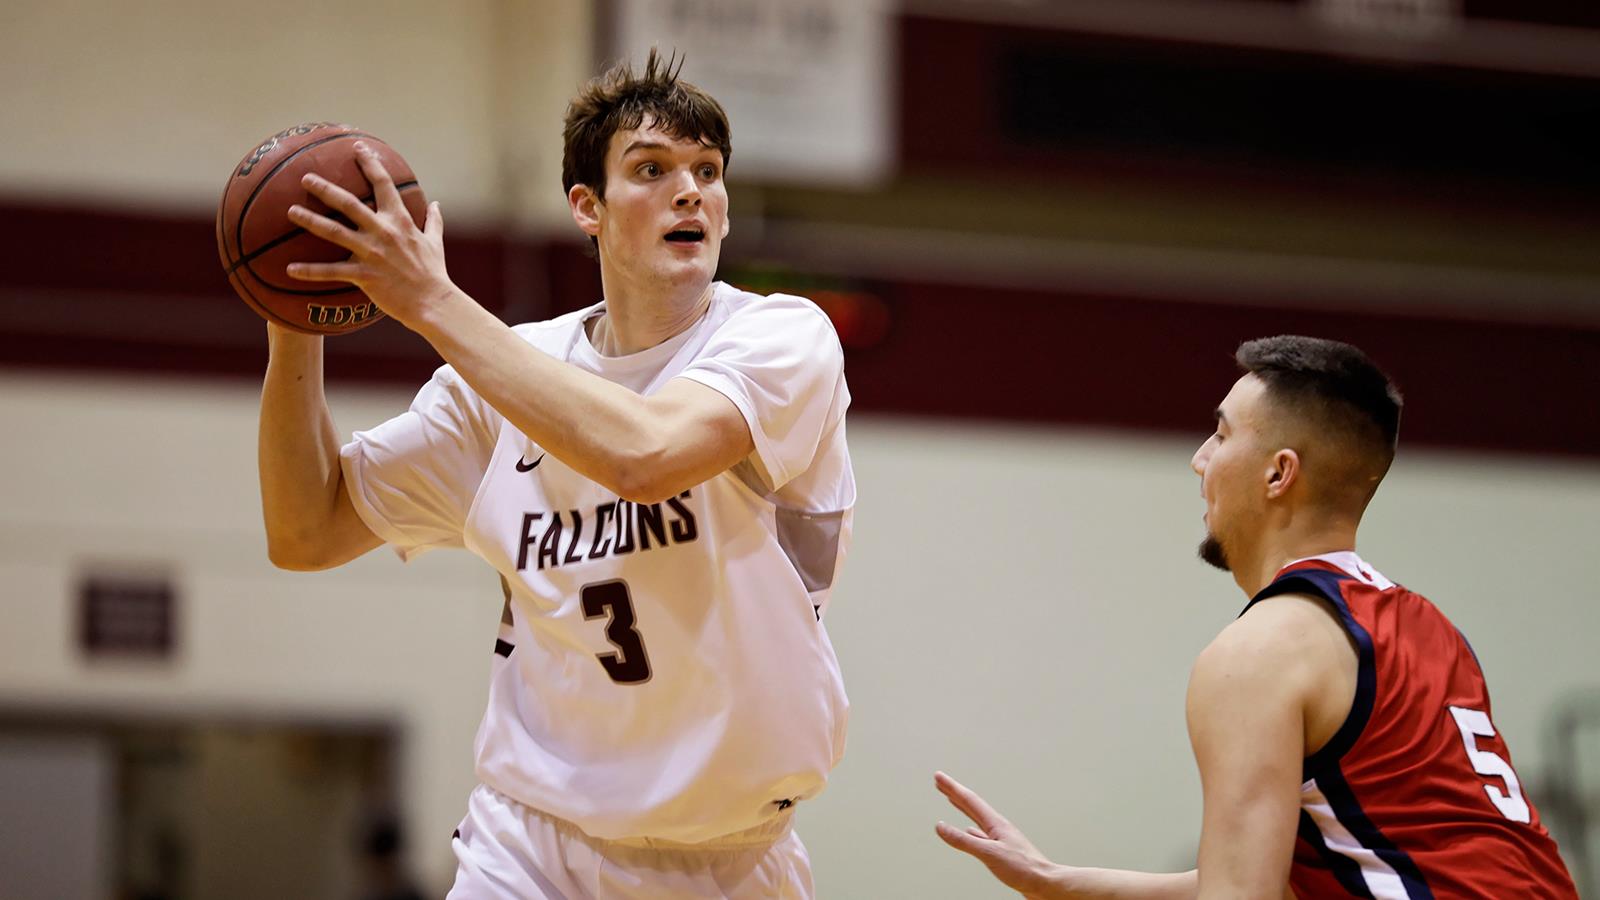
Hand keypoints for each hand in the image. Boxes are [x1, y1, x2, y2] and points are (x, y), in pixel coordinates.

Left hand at [285, 142, 457, 330]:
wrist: (433, 302)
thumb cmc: (434, 273)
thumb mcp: (435, 242)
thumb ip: (434, 221)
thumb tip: (437, 204)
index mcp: (400, 220)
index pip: (384, 184)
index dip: (370, 163)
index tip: (358, 147)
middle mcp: (383, 231)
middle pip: (349, 203)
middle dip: (326, 188)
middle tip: (306, 177)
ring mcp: (371, 253)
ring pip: (334, 232)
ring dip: (310, 221)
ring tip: (291, 211)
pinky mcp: (364, 275)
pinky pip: (331, 272)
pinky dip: (310, 271)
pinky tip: (290, 269)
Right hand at [935, 771, 1066, 898]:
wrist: (1044, 883)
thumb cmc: (1024, 868)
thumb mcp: (989, 853)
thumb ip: (963, 840)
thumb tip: (941, 827)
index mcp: (996, 824)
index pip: (969, 800)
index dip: (952, 787)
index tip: (939, 777)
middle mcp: (998, 827)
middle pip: (972, 805)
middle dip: (955, 792)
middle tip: (941, 782)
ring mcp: (1000, 838)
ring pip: (976, 818)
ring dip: (962, 808)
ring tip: (953, 799)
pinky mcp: (1002, 851)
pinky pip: (981, 835)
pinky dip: (970, 830)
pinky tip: (969, 831)